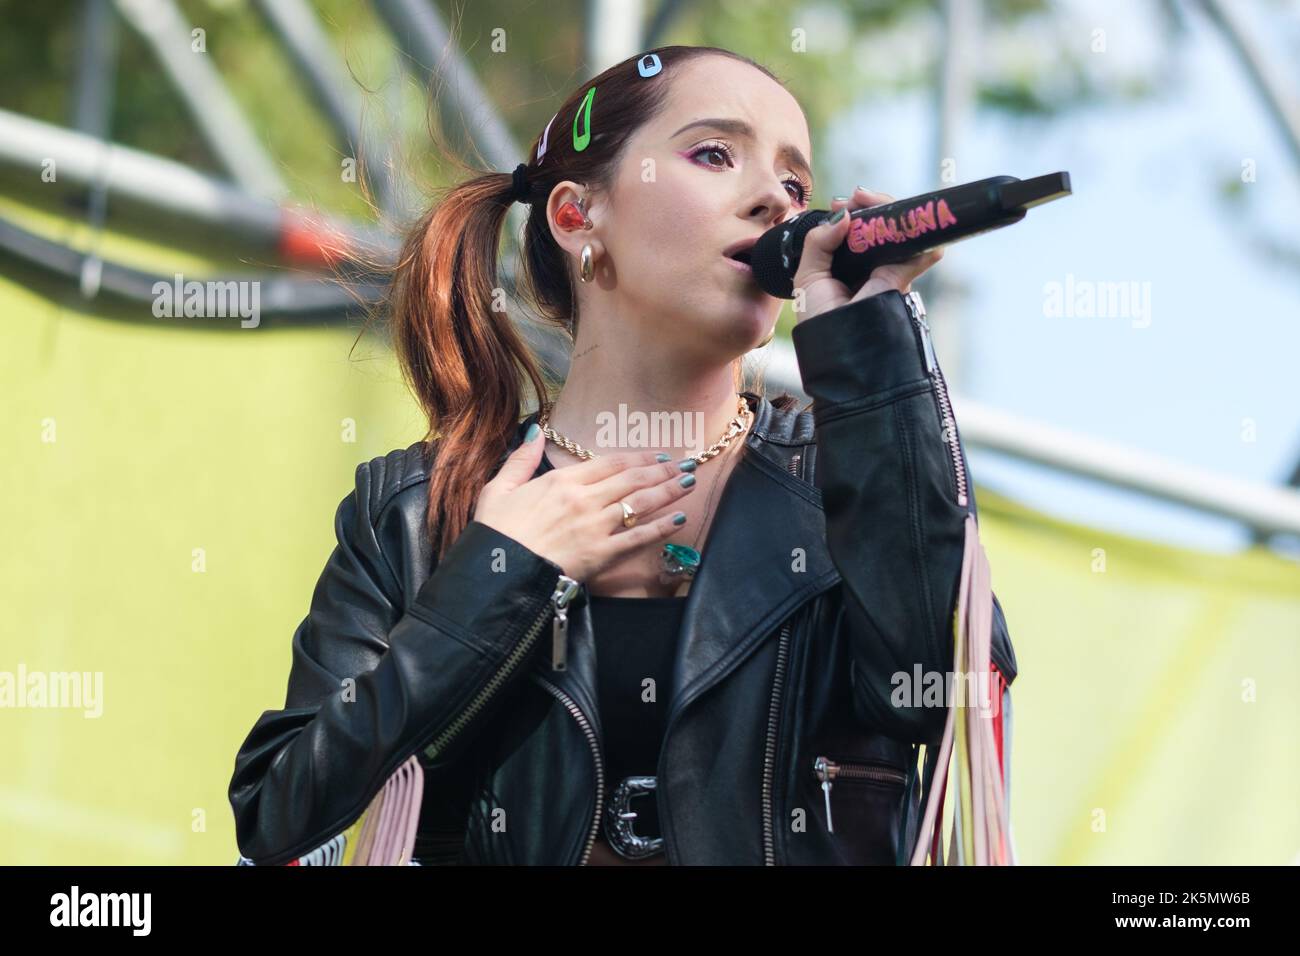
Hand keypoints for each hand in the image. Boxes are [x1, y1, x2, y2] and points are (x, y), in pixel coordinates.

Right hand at [471, 427, 697, 580]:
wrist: (497, 573)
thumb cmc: (495, 534)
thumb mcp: (499, 489)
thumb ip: (521, 460)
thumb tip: (534, 431)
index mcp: (561, 481)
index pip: (609, 463)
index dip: (637, 458)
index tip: (656, 456)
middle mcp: (584, 499)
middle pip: (632, 479)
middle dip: (662, 471)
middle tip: (685, 465)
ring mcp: (596, 526)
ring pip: (641, 503)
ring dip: (668, 491)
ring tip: (689, 483)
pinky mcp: (602, 554)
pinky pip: (639, 537)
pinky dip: (661, 527)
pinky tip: (678, 519)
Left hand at [792, 186, 943, 323]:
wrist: (835, 349)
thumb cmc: (819, 319)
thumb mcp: (807, 276)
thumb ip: (818, 242)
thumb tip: (842, 213)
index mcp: (847, 264)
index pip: (857, 228)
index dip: (854, 210)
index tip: (841, 201)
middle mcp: (870, 265)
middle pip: (882, 225)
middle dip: (873, 204)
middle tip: (857, 196)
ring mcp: (888, 272)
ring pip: (900, 232)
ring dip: (893, 211)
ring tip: (873, 202)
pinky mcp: (900, 281)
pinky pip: (920, 255)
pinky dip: (923, 236)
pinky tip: (913, 219)